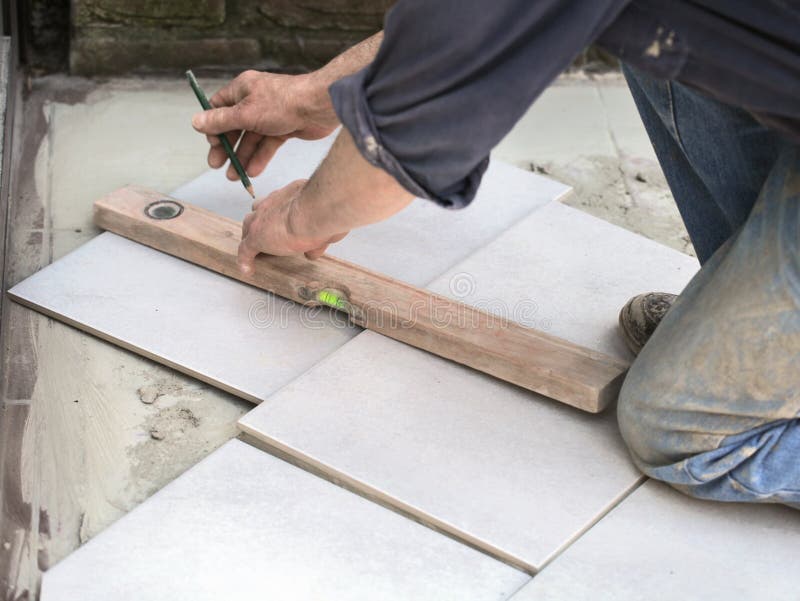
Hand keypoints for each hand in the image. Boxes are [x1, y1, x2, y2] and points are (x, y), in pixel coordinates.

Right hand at [191, 70, 338, 180]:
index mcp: (243, 89)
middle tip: (216, 165)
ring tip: (234, 176)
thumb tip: (196, 122)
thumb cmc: (283, 103)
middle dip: (226, 146)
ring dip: (242, 156)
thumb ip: (221, 120)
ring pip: (251, 138)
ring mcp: (270, 115)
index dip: (213, 125)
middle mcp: (255, 100)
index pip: (219, 106)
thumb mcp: (245, 113)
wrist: (319, 107)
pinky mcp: (284, 128)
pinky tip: (252, 171)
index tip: (211, 143)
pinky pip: (267, 144)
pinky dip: (260, 157)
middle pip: (234, 126)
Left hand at [237, 179, 347, 273]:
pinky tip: (247, 269)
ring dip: (251, 237)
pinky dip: (245, 260)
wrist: (316, 211)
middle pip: (259, 212)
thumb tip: (313, 252)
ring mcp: (261, 220)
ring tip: (256, 251)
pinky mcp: (256, 237)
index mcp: (290, 196)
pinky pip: (245, 250)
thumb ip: (318, 239)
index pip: (278, 203)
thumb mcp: (326, 227)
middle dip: (261, 223)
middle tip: (268, 236)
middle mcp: (273, 203)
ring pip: (248, 227)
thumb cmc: (326, 212)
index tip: (282, 223)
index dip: (278, 214)